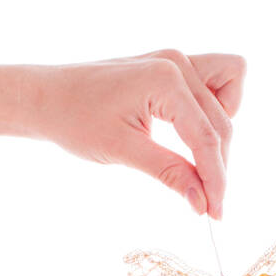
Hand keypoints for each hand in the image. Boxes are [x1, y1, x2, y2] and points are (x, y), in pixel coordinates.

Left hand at [0, 51, 245, 218]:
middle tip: (205, 203)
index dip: (216, 180)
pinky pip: (217, 82)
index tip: (215, 214)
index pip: (207, 137)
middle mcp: (177, 62)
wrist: (47, 96)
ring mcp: (176, 61)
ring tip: (199, 166)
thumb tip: (204, 203)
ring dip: (221, 134)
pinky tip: (192, 136)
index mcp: (165, 79)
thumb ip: (170, 173)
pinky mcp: (172, 68)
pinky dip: (214, 111)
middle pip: (222, 123)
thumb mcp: (123, 151)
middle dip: (218, 165)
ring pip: (228, 95)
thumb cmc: (75, 119)